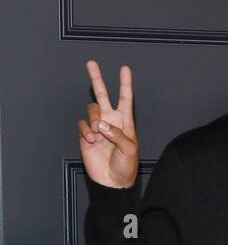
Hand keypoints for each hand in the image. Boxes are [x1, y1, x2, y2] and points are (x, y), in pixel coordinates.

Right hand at [77, 60, 138, 187]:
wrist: (112, 181)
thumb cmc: (126, 166)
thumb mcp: (128, 149)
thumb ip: (116, 134)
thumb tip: (101, 124)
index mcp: (124, 121)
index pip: (125, 98)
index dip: (125, 84)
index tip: (125, 69)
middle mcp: (110, 121)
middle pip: (102, 95)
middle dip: (97, 79)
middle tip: (91, 63)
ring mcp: (97, 127)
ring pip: (91, 110)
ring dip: (93, 118)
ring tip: (97, 133)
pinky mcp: (86, 136)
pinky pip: (82, 124)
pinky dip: (85, 130)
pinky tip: (91, 141)